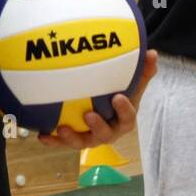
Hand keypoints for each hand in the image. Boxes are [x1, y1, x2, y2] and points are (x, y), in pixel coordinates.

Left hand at [37, 49, 156, 149]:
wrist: (107, 110)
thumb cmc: (120, 95)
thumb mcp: (133, 85)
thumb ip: (142, 72)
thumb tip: (153, 53)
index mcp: (124, 120)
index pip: (128, 119)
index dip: (124, 111)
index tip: (118, 98)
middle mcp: (108, 132)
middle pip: (105, 135)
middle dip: (97, 127)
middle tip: (89, 115)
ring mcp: (90, 137)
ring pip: (83, 142)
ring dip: (72, 137)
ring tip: (62, 128)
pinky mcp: (75, 138)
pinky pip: (63, 142)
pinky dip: (53, 140)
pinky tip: (42, 135)